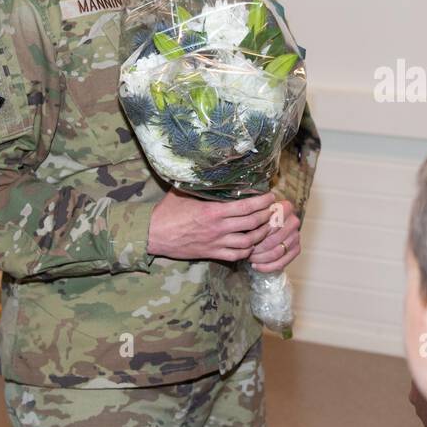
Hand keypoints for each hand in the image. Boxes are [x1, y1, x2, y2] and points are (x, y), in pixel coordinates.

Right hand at [147, 190, 278, 261]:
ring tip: (266, 227)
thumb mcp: (183, 192)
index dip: (262, 202)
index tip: (270, 196)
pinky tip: (251, 244)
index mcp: (213, 210)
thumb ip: (201, 185)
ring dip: (261, 235)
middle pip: (252, 223)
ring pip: (248, 242)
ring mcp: (216, 242)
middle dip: (266, 217)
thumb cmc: (167, 211)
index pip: (246, 206)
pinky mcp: (211, 253)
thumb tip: (211, 170)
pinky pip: (236, 255)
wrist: (153, 234)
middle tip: (273, 210)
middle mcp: (218, 227)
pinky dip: (247, 251)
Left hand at [248, 199, 301, 272]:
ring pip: (277, 252)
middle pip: (273, 240)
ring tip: (249, 258)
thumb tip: (244, 226)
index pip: (270, 225)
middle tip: (245, 251)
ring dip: (260, 258)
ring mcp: (296, 235)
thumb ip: (252, 215)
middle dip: (256, 249)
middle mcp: (294, 221)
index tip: (244, 239)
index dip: (256, 234)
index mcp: (285, 208)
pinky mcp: (296, 248)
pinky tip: (256, 266)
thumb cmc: (258, 215)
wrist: (269, 220)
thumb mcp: (253, 210)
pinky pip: (282, 262)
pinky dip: (267, 267)